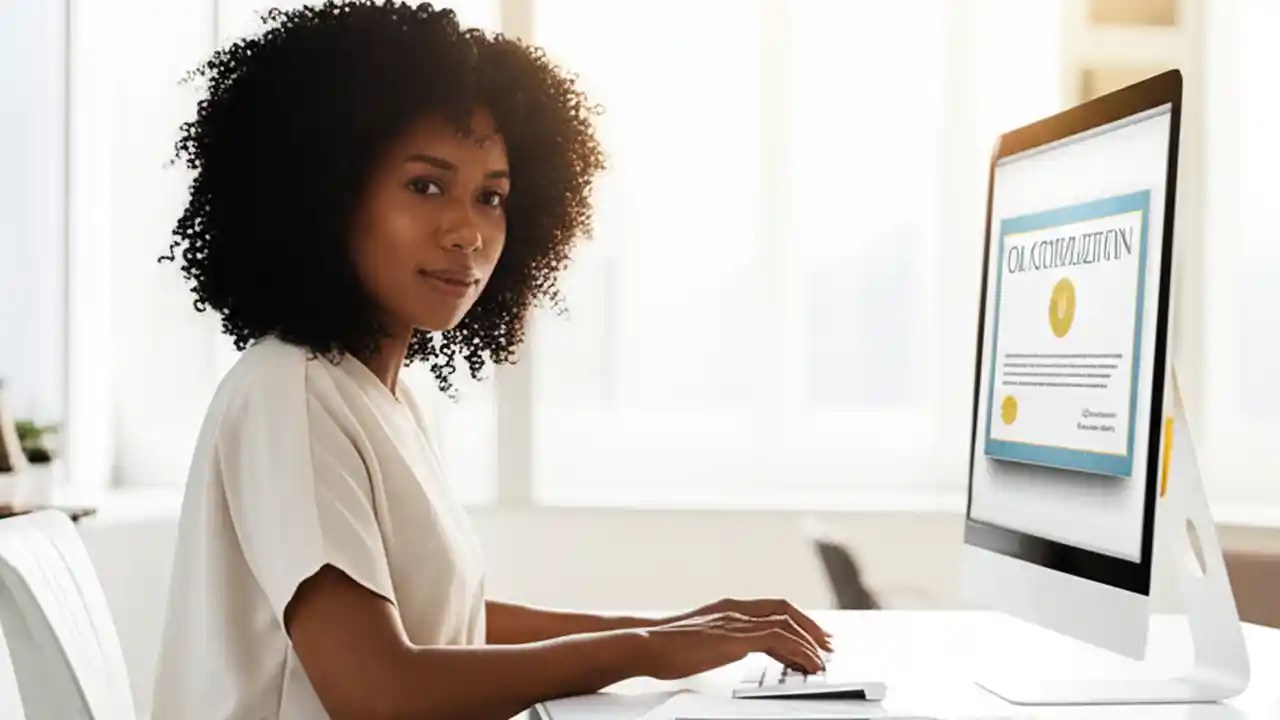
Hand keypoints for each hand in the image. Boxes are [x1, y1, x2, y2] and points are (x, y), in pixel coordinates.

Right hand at [665, 598, 833, 652]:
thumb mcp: (699, 638)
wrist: (646, 644)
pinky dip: (799, 651)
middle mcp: (735, 609)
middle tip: (827, 645)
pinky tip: (806, 664)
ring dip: (809, 642)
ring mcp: (736, 620)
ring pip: (787, 623)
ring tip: (821, 660)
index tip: (810, 634)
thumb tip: (727, 647)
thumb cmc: (666, 646)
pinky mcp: (736, 637)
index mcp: (728, 607)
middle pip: (785, 609)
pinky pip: (779, 639)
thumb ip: (718, 638)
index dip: (795, 619)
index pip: (772, 606)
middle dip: (810, 627)